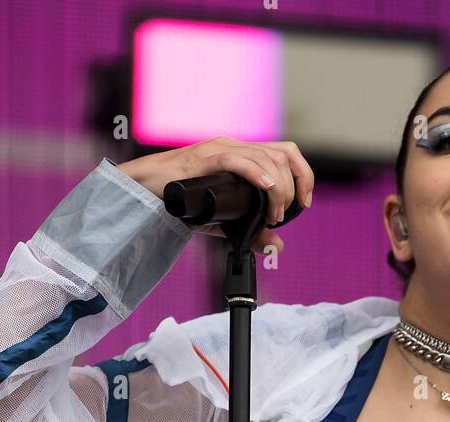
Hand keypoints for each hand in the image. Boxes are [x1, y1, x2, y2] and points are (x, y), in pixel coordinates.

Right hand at [116, 135, 313, 256]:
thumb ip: (251, 231)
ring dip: (278, 188)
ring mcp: (219, 149)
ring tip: (272, 213)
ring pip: (265, 158)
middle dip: (294, 186)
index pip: (285, 152)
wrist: (145, 191)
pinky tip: (266, 188)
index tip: (303, 203)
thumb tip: (278, 246)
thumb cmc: (181, 202)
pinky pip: (236, 159)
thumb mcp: (223, 219)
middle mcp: (234, 147)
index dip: (303, 175)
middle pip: (283, 153)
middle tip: (282, 215)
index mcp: (242, 155)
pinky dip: (256, 173)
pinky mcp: (203, 159)